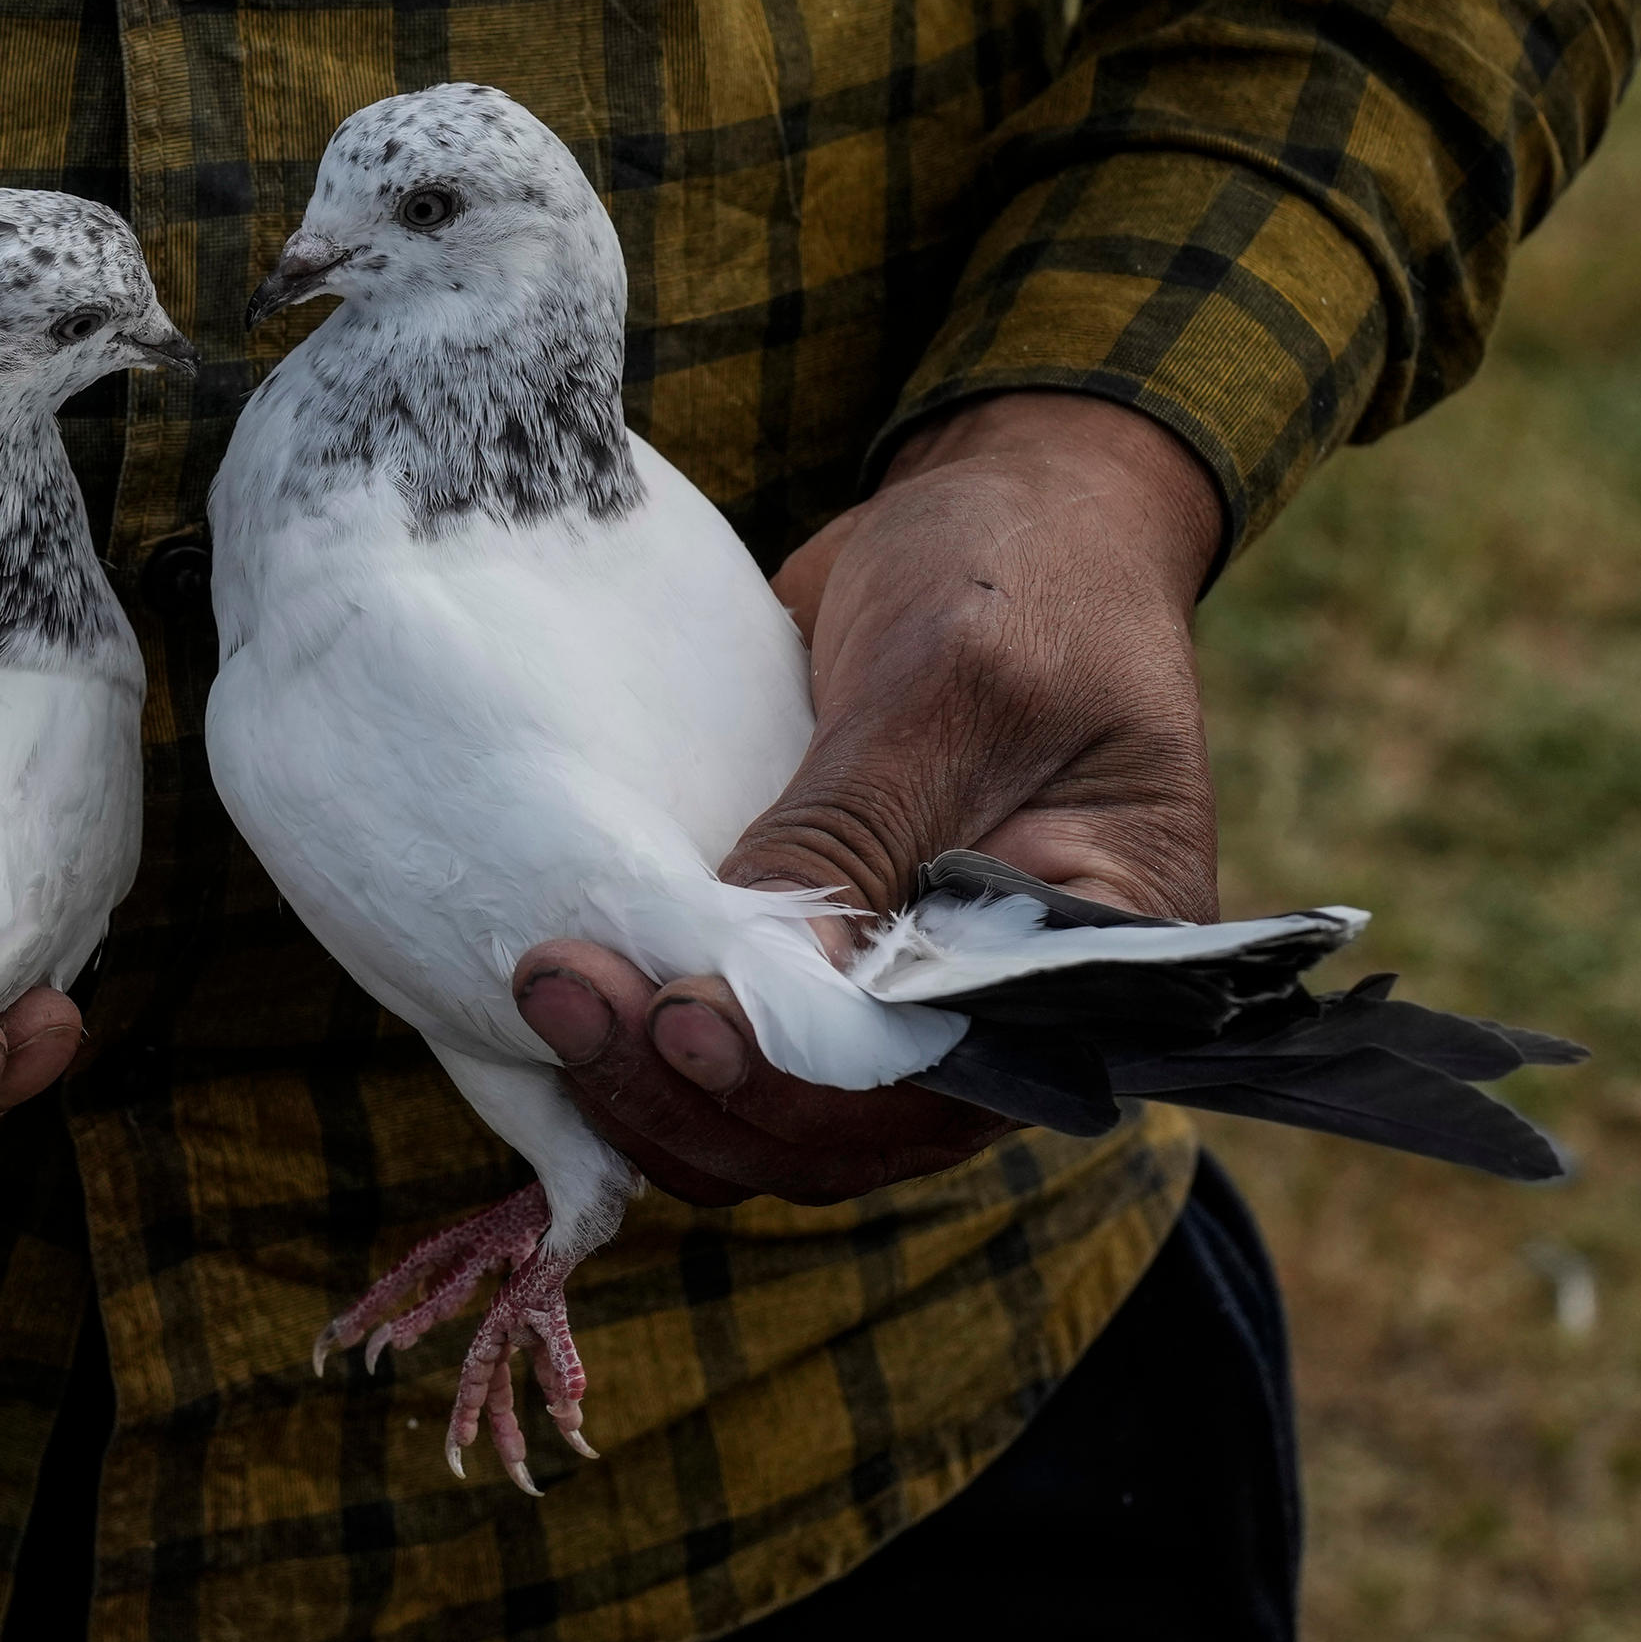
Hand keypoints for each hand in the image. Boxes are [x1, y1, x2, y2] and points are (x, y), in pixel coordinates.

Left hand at [510, 391, 1224, 1207]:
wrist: (998, 511)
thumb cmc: (1017, 577)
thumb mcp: (951, 685)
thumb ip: (859, 836)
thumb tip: (759, 998)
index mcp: (1092, 963)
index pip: (947, 1084)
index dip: (808, 1086)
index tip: (683, 1024)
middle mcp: (997, 1012)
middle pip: (841, 1131)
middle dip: (695, 1090)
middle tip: (569, 991)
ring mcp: (895, 995)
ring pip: (764, 1117)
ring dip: (645, 1080)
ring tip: (549, 981)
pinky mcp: (809, 958)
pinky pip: (724, 1051)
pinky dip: (639, 1041)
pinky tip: (561, 979)